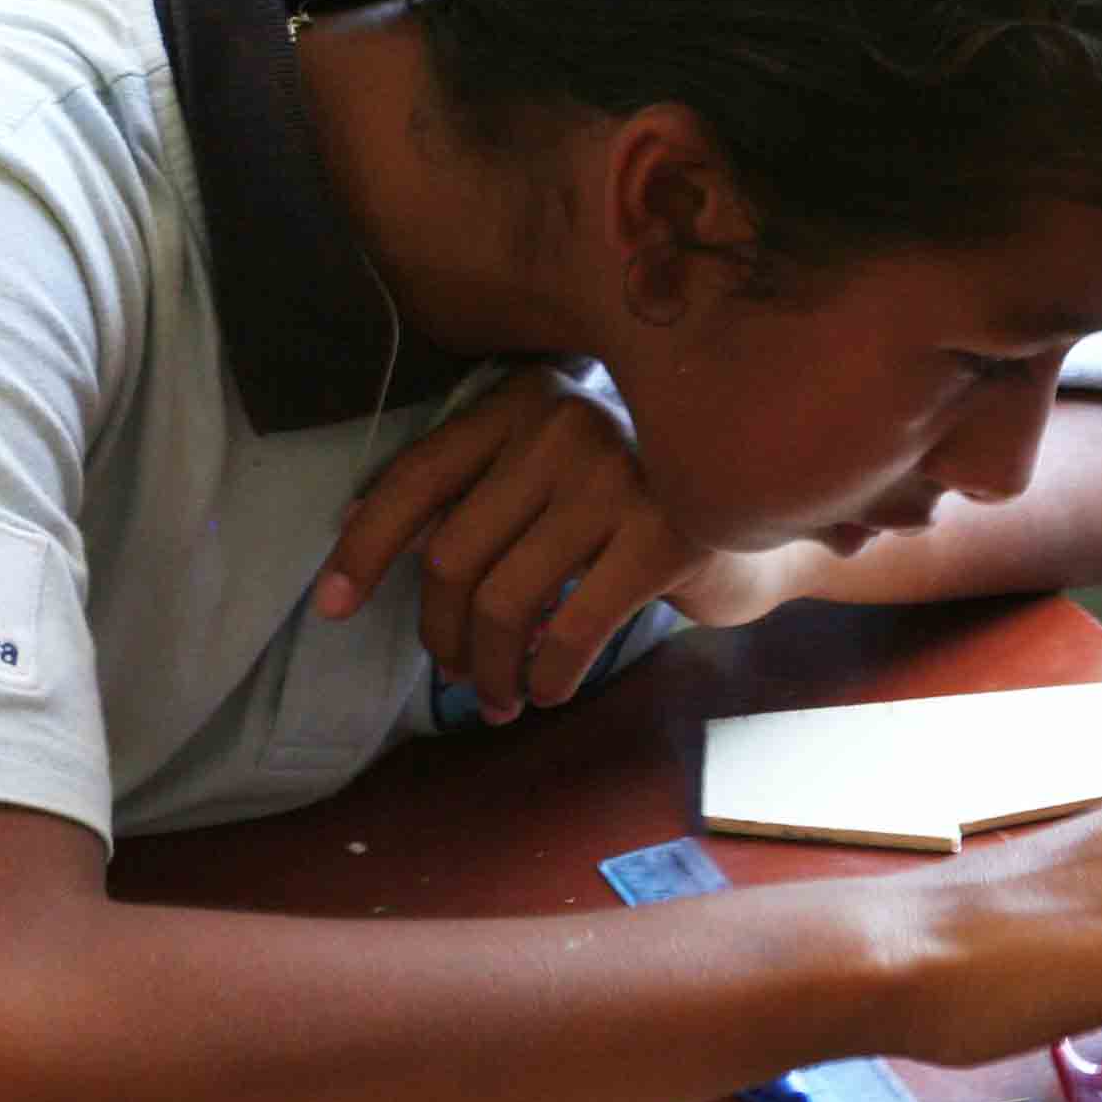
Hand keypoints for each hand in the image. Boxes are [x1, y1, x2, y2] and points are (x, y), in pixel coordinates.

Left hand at [316, 368, 713, 719]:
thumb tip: (363, 537)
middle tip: (456, 676)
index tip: (334, 607)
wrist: (767, 514)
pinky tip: (549, 690)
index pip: (417, 478)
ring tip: (499, 700)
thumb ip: (476, 492)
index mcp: (522, 401)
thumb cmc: (639, 503)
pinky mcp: (665, 536)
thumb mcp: (550, 477)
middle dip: (443, 637)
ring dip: (491, 671)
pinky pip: (571, 628)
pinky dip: (549, 675)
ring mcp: (617, 477)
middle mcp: (562, 425)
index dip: (364, 550)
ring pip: (504, 602)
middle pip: (453, 555)